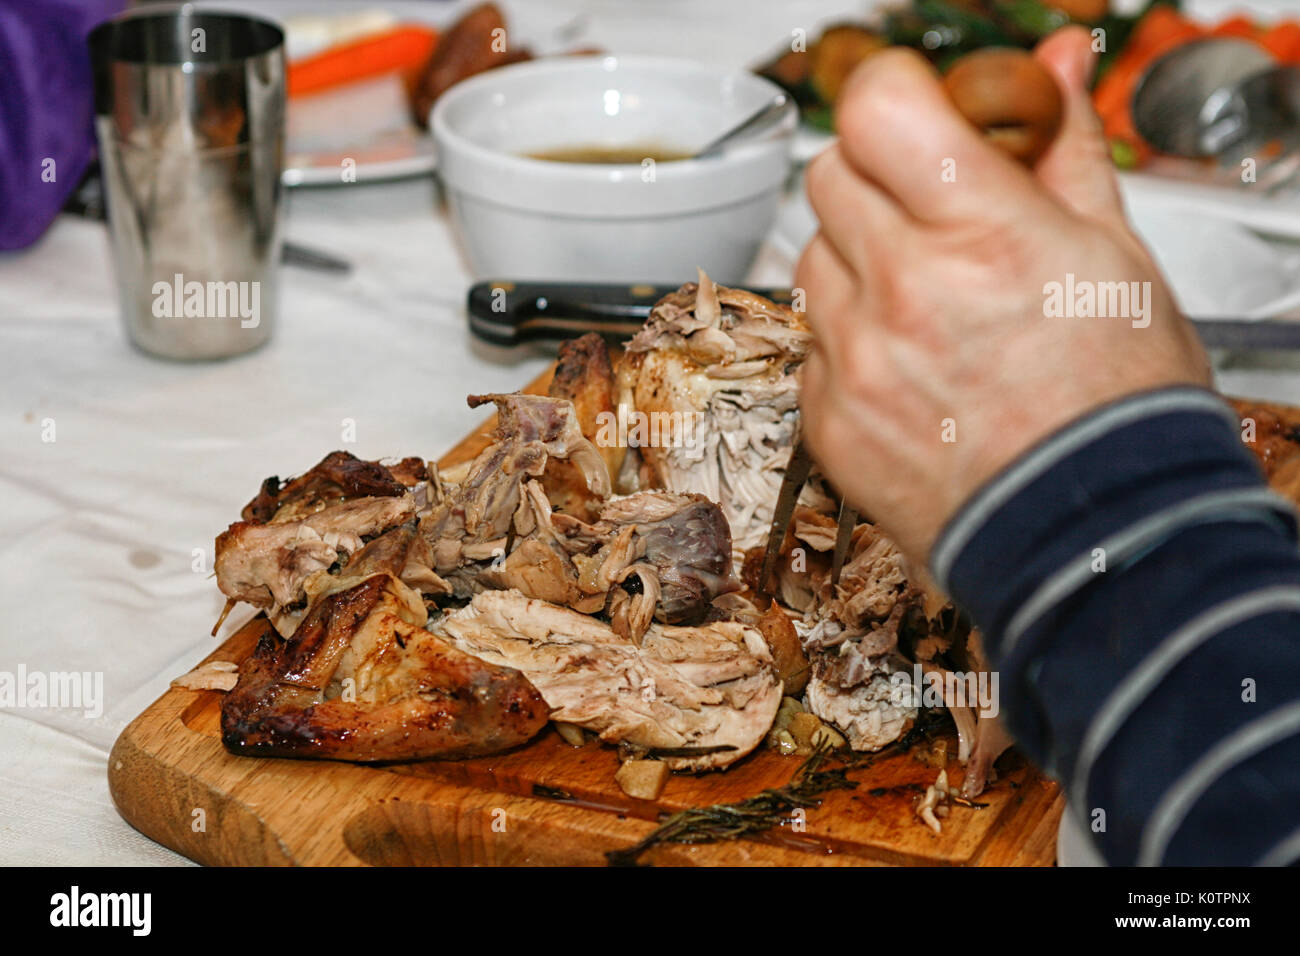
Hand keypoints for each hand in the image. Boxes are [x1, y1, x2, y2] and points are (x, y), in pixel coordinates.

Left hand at [794, 27, 1210, 566]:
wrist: (1091, 536)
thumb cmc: (1115, 407)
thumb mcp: (1114, 255)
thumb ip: (1065, 151)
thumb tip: (1058, 70)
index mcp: (982, 234)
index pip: (875, 109)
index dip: (892, 100)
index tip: (915, 118)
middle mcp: (904, 292)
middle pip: (831, 176)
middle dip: (877, 178)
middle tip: (930, 215)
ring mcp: (854, 360)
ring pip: (813, 259)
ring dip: (857, 262)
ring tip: (926, 305)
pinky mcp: (827, 419)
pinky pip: (812, 344)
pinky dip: (847, 342)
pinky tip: (908, 367)